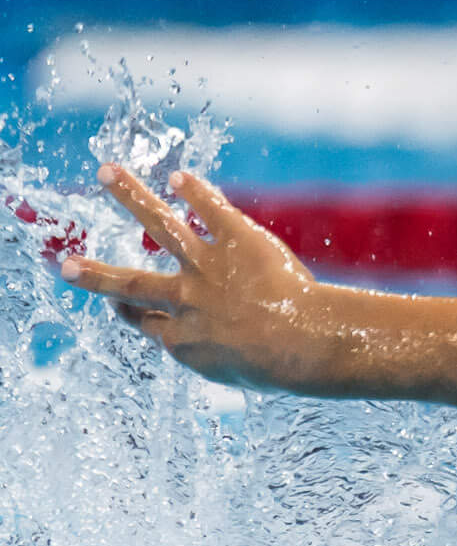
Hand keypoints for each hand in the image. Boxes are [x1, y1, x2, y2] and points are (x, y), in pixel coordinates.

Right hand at [59, 165, 340, 391]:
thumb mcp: (237, 374)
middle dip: (94, 274)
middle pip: (130, 283)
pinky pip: (212, 209)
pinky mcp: (239, 240)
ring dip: (131, 195)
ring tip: (108, 172)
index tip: (114, 301)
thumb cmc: (282, 367)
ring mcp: (208, 266)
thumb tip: (227, 353)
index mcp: (182, 339)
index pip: (144, 320)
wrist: (303, 344)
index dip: (127, 310)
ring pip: (160, 225)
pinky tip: (179, 177)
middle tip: (64, 265)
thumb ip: (221, 356)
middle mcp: (185, 299)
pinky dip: (196, 191)